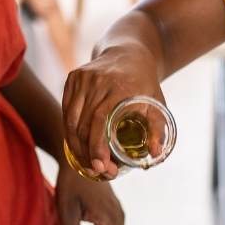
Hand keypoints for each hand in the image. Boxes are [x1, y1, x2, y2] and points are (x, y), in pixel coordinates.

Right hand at [63, 44, 163, 178]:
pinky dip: (70, 132)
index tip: (101, 166)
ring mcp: (82, 78)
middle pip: (85, 124)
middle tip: (98, 171)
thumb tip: (155, 154)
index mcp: (119, 86)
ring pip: (72, 120)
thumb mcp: (157, 103)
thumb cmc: (144, 83)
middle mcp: (98, 80)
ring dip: (77, 147)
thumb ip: (158, 128)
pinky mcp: (73, 78)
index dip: (98, 146)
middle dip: (88, 153)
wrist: (129, 52)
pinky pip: (67, 112)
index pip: (101, 120)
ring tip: (88, 164)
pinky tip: (78, 147)